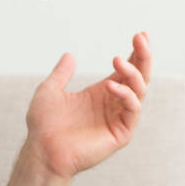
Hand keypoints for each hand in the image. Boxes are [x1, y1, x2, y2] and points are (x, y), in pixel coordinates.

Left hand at [24, 31, 151, 179]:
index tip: (140, 35)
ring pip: (139, 91)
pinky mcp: (120, 134)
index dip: (135, 54)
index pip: (126, 71)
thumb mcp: (49, 91)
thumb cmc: (44, 125)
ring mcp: (118, 119)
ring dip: (133, 73)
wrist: (42, 150)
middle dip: (142, 57)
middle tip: (141, 38)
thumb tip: (69, 55)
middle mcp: (113, 104)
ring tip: (117, 61)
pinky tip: (110, 86)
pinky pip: (132, 110)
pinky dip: (126, 95)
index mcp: (101, 93)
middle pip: (139, 77)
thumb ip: (61, 73)